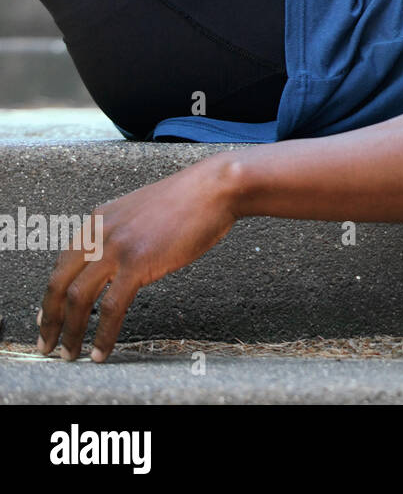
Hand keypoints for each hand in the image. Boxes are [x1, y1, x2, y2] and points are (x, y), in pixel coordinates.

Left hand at [36, 157, 237, 362]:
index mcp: (99, 219)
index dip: (52, 294)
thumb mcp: (143, 211)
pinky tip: (101, 350)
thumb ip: (125, 232)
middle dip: (49, 319)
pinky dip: (103, 333)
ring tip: (70, 354)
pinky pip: (111, 307)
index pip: (63, 263)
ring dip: (70, 331)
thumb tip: (123, 258)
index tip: (48, 316)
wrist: (216, 187)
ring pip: (79, 298)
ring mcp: (117, 248)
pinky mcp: (138, 263)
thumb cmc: (192, 199)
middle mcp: (100, 233)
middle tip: (46, 344)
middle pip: (59, 283)